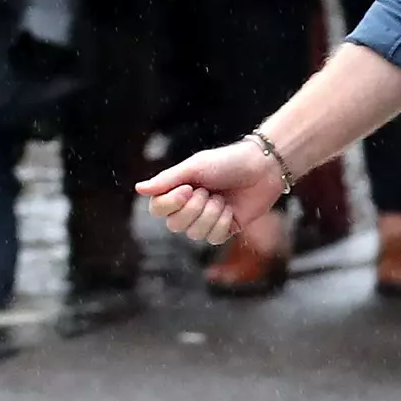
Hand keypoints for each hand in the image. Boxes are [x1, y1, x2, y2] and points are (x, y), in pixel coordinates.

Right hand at [136, 139, 287, 244]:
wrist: (262, 168)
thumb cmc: (227, 162)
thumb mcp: (195, 166)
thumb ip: (167, 180)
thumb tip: (138, 189)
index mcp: (178, 190)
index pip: (157, 209)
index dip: (170, 204)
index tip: (187, 188)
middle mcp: (189, 207)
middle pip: (175, 225)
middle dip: (194, 209)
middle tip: (209, 192)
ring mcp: (207, 220)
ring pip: (194, 235)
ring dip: (211, 215)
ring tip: (222, 199)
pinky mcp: (224, 230)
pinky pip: (213, 239)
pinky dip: (223, 223)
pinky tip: (231, 210)